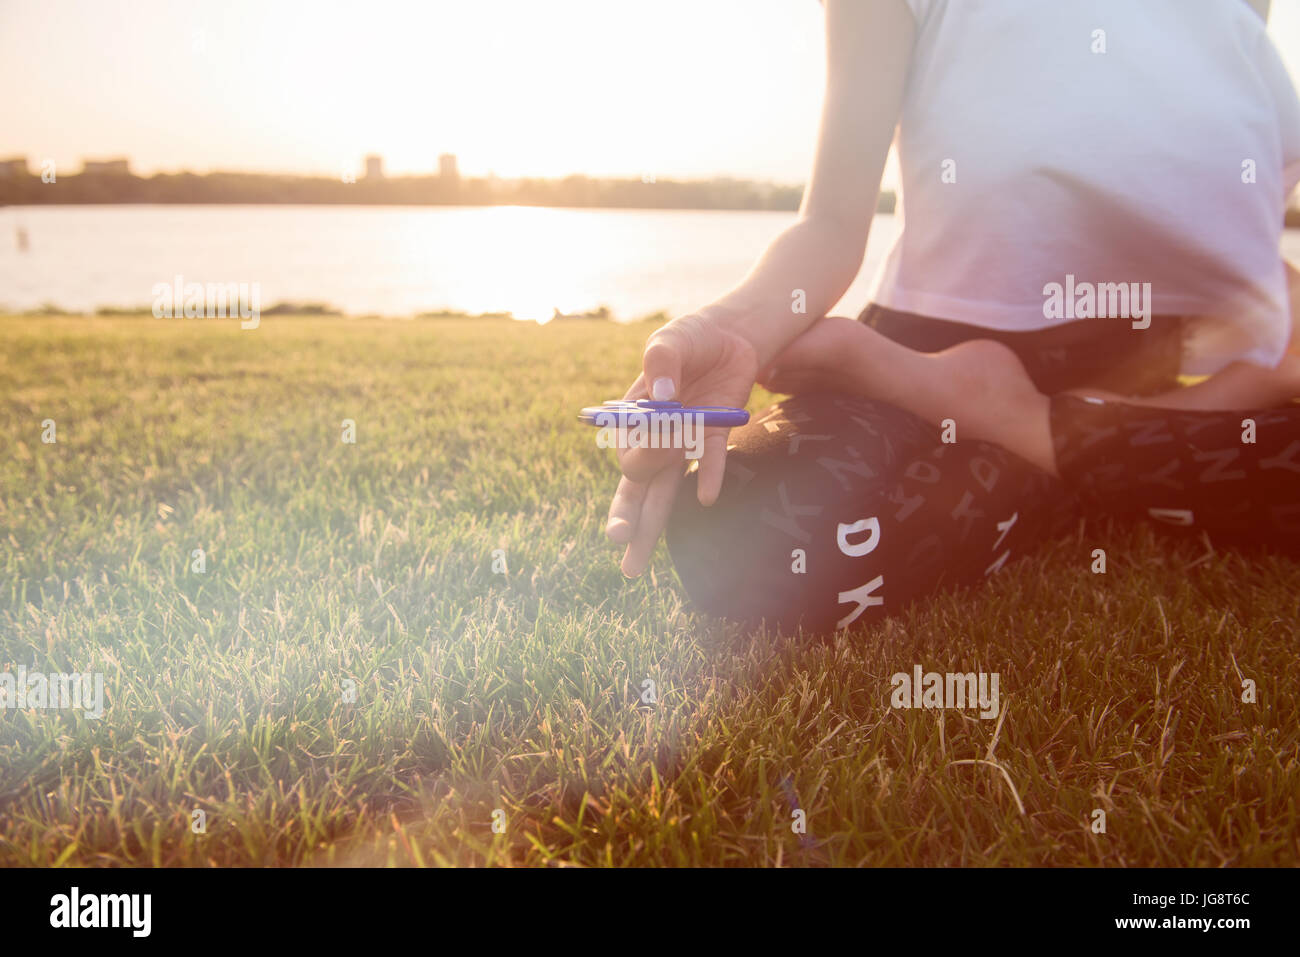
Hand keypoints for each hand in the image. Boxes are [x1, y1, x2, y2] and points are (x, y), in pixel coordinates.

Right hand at [605, 311, 759, 575]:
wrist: (731, 337)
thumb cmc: (690, 339)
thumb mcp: (672, 339)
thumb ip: (662, 359)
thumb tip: (661, 395)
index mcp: (633, 418)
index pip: (626, 451)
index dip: (641, 453)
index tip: (667, 432)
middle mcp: (655, 438)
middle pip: (635, 484)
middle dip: (625, 513)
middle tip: (618, 538)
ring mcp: (685, 443)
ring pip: (663, 492)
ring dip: (651, 526)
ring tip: (632, 568)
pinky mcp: (716, 437)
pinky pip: (711, 462)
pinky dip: (709, 476)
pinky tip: (705, 497)